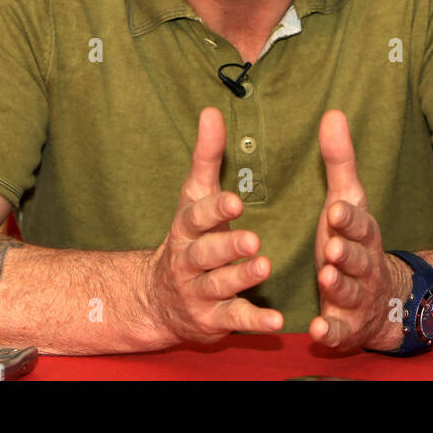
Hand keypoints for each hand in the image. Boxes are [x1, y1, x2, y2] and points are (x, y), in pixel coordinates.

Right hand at [143, 107, 284, 344]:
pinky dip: (254, 321)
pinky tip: (275, 321)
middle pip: (205, 253)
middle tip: (254, 240)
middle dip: (228, 247)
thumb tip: (211, 111)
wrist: (157, 298)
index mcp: (186, 228)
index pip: (197, 216)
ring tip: (264, 267)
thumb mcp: (193, 197)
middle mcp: (188, 260)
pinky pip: (234, 320)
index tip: (235, 201)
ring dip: (241, 278)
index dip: (215, 210)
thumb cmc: (188, 237)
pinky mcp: (214, 319)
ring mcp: (199, 292)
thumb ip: (207, 157)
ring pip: (219, 286)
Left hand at [310, 110, 408, 351]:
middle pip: (359, 259)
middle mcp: (364, 265)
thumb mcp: (347, 202)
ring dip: (340, 287)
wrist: (383, 300)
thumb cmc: (353, 242)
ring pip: (351, 293)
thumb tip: (332, 113)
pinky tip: (318, 330)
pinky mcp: (345, 327)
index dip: (348, 219)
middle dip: (348, 254)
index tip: (334, 211)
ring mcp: (357, 298)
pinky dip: (330, 331)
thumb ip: (339, 162)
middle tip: (333, 249)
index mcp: (362, 233)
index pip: (357, 223)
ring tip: (327, 279)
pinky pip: (339, 330)